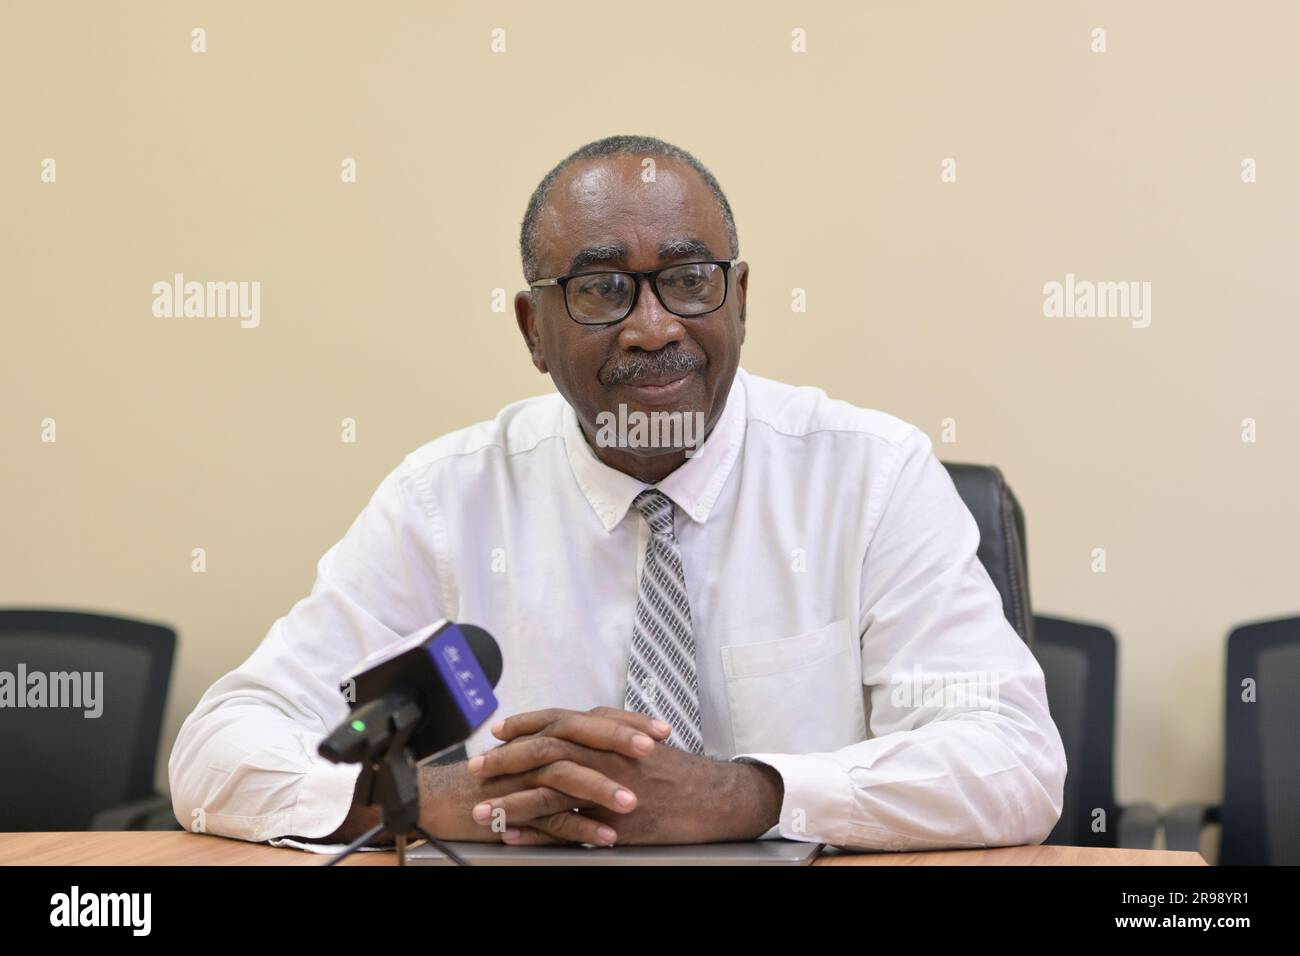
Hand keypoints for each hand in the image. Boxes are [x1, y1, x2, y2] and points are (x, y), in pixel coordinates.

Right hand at [332, 708, 671, 845]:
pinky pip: (547, 818)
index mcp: (546, 734)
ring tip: (632, 801)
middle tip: (652, 748)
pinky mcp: (510, 808)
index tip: (661, 728)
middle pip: (579, 735)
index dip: (627, 722)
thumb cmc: (494, 780)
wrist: (440, 798)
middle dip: (617, 740)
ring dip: (599, 788)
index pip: (592, 719)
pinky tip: (604, 837)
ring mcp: (521, 778)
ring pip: (564, 775)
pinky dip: (576, 828)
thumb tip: (615, 750)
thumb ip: (571, 753)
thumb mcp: (538, 760)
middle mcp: (534, 749)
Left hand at [469, 707, 783, 845]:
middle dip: (504, 760)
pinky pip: (565, 828)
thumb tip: (581, 717)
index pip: (558, 721)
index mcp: (609, 733)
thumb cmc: (679, 770)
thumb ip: (609, 724)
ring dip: (509, 800)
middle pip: (543, 752)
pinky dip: (535, 832)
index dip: (525, 723)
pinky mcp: (611, 823)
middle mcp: (604, 756)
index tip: (498, 730)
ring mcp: (607, 790)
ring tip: (480, 809)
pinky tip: (511, 836)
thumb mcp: (641, 736)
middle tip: (476, 766)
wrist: (713, 799)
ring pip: (547, 792)